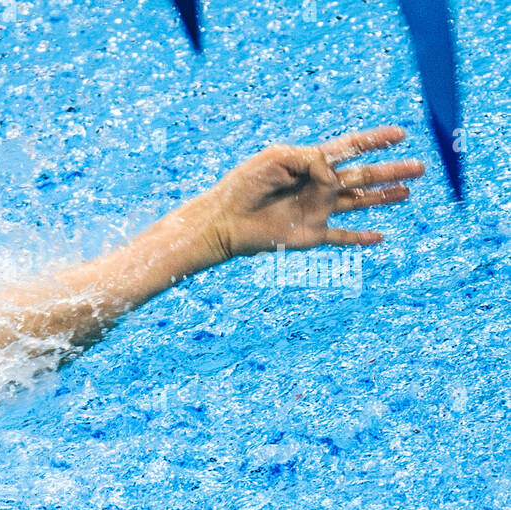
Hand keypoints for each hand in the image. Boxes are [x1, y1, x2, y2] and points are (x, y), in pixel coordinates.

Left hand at [205, 125, 424, 258]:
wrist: (226, 219)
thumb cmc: (246, 184)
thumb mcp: (278, 159)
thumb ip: (312, 161)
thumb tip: (335, 176)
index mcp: (310, 163)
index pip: (349, 148)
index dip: (374, 140)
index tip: (400, 134)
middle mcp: (318, 186)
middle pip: (362, 176)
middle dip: (391, 170)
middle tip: (420, 166)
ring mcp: (317, 211)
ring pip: (358, 203)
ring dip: (384, 198)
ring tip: (408, 191)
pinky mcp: (310, 234)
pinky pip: (341, 237)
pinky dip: (360, 239)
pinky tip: (379, 237)